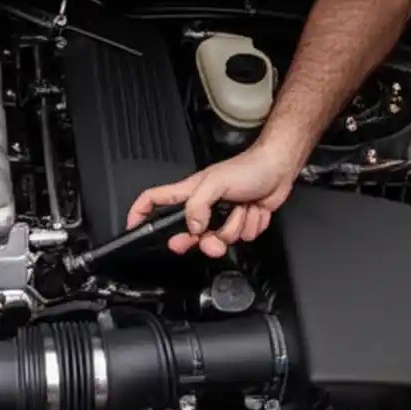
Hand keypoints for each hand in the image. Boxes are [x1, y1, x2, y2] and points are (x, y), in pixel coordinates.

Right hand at [126, 144, 300, 257]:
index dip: (139, 213)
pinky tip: (252, 211)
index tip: (132, 227)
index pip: (153, 201)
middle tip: (205, 239)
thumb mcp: (215, 183)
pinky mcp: (239, 223)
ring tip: (240, 210)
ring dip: (234, 229)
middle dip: (199, 241)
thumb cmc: (249, 168)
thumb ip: (198, 205)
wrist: (278, 170)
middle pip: (186, 233)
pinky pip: (239, 240)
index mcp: (189, 193)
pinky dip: (249, 228)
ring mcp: (220, 217)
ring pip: (218, 240)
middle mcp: (202, 207)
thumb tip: (192, 227)